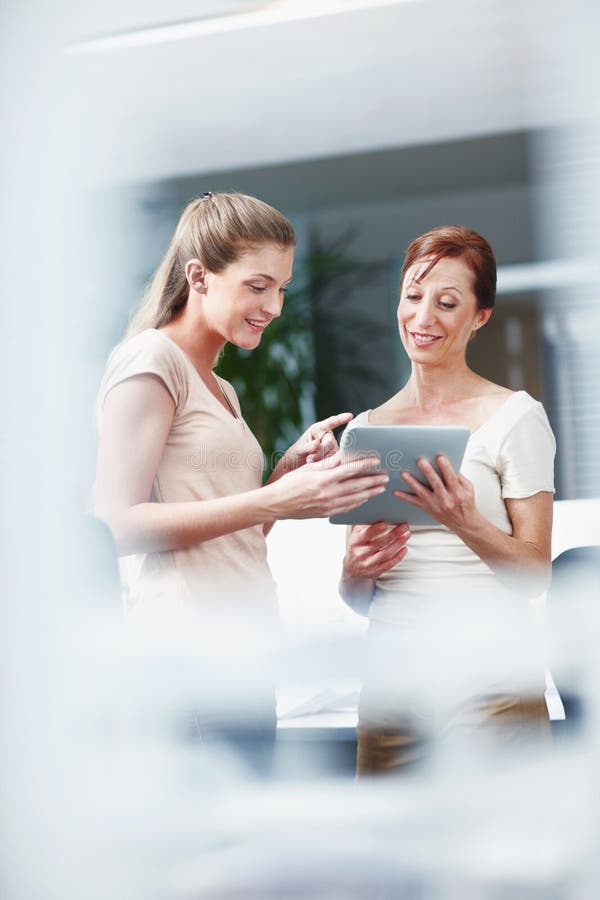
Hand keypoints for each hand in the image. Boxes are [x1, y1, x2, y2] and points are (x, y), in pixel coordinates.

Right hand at [273, 451, 388, 519]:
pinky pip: (347, 508)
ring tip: (381, 488)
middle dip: (373, 481)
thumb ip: (327, 464)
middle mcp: (328, 493)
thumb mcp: (307, 469)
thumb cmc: (289, 483)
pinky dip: (358, 502)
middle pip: (356, 486)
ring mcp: (328, 505)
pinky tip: (365, 498)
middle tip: (386, 476)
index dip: (365, 465)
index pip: (349, 470)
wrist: (277, 504)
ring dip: (370, 493)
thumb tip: (343, 455)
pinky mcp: (326, 513)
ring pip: (355, 499)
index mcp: (323, 479)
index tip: (376, 460)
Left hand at [283, 412, 352, 468]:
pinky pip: (334, 460)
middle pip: (330, 441)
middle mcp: (327, 436)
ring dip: (320, 458)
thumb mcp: (299, 449)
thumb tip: (317, 444)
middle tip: (309, 458)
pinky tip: (317, 464)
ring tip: (310, 460)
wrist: (296, 466)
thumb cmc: (296, 454)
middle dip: (320, 450)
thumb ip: (308, 446)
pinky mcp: (335, 458)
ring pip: (332, 452)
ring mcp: (333, 447)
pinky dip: (324, 463)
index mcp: (318, 429)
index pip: (330, 422)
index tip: (349, 416)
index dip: (340, 419)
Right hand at [343, 522, 410, 579]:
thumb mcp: (357, 535)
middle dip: (394, 533)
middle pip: (379, 543)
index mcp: (356, 541)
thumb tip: (379, 512)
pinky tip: (404, 548)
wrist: (352, 568)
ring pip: (386, 553)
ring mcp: (368, 563)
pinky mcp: (376, 571)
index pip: (366, 534)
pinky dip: (398, 556)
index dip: (376, 529)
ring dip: (398, 543)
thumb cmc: (358, 546)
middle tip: (405, 526)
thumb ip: (365, 525)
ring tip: (407, 535)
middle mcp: (361, 553)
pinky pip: (389, 564)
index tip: (386, 522)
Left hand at [394, 454, 476, 530]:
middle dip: (428, 472)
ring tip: (404, 474)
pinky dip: (404, 497)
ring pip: (422, 492)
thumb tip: (446, 463)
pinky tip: (396, 491)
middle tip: (421, 461)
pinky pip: (414, 502)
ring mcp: (435, 505)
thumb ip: (458, 476)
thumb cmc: (466, 503)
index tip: (439, 457)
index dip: (445, 467)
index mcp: (458, 493)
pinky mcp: (428, 509)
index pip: (451, 478)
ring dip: (412, 482)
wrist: (464, 523)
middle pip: (436, 484)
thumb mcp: (468, 489)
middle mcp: (446, 500)